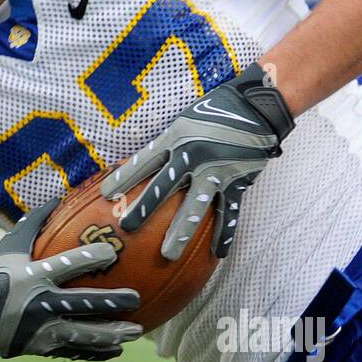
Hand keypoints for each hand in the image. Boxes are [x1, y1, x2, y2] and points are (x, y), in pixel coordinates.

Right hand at [0, 200, 142, 360]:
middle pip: (83, 304)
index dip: (90, 258)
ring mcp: (42, 330)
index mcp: (32, 276)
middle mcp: (39, 304)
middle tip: (136, 298)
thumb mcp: (9, 248)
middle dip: (111, 302)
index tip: (113, 253)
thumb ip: (34, 223)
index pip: (66, 265)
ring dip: (112, 334)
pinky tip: (117, 350)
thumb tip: (59, 197)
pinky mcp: (43, 348)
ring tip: (136, 332)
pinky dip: (98, 352)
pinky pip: (76, 351)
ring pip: (84, 334)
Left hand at [100, 62, 294, 260]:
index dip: (124, 177)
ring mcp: (216, 171)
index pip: (145, 160)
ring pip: (195, 206)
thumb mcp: (185, 120)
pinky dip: (225, 234)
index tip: (105, 195)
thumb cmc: (217, 110)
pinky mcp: (236, 182)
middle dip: (144, 207)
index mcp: (177, 138)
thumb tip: (149, 167)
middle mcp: (193, 156)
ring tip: (168, 254)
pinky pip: (229, 212)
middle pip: (165, 186)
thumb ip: (169, 143)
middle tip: (127, 227)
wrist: (257, 107)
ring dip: (181, 231)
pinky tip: (218, 254)